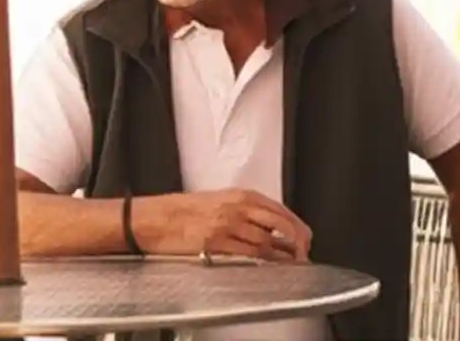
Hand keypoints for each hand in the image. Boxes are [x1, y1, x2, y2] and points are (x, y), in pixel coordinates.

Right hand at [132, 188, 311, 261]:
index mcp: (237, 195)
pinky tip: (273, 263)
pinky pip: (250, 252)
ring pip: (268, 238)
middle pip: (280, 222)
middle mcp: (236, 207)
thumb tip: (264, 223)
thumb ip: (240, 210)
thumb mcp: (215, 202)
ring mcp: (228, 225)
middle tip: (304, 251)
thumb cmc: (178, 211)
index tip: (304, 236)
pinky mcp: (218, 242)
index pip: (278, 208)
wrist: (154, 219)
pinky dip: (266, 259)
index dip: (296, 224)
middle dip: (297, 238)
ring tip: (293, 261)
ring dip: (285, 252)